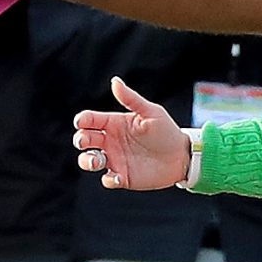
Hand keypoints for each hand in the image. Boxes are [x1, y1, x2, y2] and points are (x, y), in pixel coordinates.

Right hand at [73, 75, 192, 189]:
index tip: (82, 122)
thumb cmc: (166, 131)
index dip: (82, 120)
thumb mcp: (150, 112)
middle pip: (84, 140)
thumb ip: (131, 99)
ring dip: (87, 161)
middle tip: (85, 142)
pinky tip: (117, 177)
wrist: (181, 156)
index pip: (90, 120)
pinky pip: (107, 180)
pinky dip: (108, 179)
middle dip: (80, 140)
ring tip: (97, 161)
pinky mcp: (123, 177)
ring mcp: (115, 159)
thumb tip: (115, 81)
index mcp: (114, 123)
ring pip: (89, 161)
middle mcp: (111, 141)